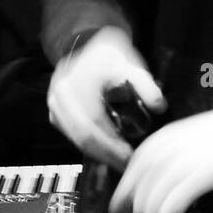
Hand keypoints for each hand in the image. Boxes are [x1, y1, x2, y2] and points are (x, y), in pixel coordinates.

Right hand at [47, 27, 166, 169]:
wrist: (89, 46)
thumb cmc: (112, 59)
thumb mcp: (132, 66)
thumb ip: (146, 85)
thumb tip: (159, 106)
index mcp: (78, 80)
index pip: (93, 121)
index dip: (111, 144)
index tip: (130, 157)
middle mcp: (60, 93)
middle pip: (82, 135)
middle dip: (105, 155)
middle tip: (126, 165)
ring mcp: (54, 103)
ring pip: (75, 138)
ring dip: (97, 154)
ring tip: (118, 161)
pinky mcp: (54, 112)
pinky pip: (70, 135)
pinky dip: (88, 146)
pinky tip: (105, 152)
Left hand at [111, 77, 212, 212]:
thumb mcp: (186, 138)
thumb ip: (166, 158)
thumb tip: (154, 187)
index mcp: (154, 144)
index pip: (124, 185)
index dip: (128, 208)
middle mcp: (159, 154)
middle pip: (130, 202)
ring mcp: (177, 166)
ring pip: (146, 212)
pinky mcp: (197, 178)